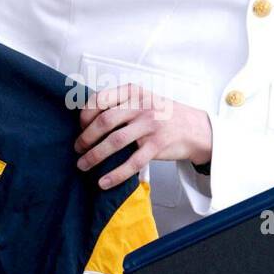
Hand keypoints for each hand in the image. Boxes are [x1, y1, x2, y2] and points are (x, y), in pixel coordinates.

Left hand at [75, 84, 210, 189]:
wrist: (195, 128)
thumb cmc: (164, 114)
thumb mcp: (143, 99)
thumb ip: (120, 104)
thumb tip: (88, 120)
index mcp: (133, 91)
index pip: (99, 100)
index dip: (84, 116)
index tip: (80, 128)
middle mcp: (141, 105)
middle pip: (104, 121)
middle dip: (85, 138)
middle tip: (78, 149)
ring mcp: (150, 125)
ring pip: (114, 142)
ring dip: (94, 156)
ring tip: (83, 165)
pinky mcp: (157, 145)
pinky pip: (132, 162)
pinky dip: (115, 175)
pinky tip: (103, 182)